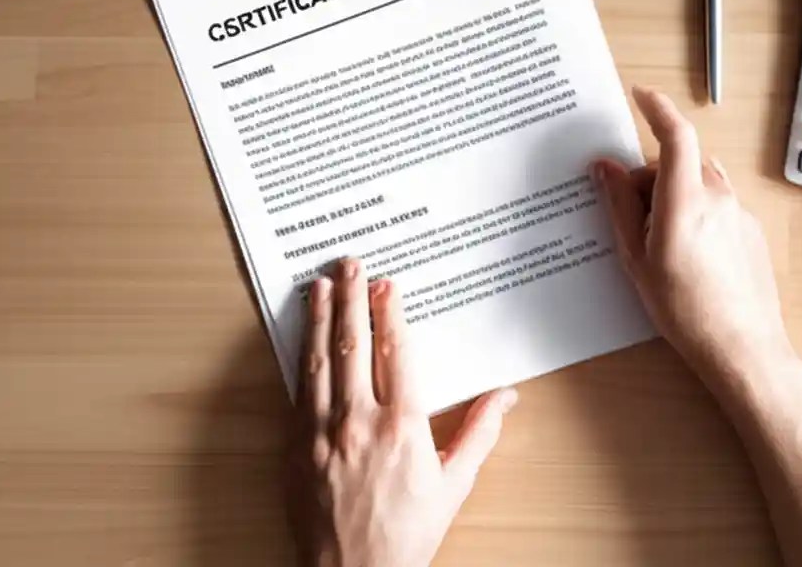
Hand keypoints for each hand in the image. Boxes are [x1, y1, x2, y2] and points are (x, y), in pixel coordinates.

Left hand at [288, 257, 517, 566]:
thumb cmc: (405, 535)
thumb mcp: (454, 484)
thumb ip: (478, 433)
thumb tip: (505, 396)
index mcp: (402, 426)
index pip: (396, 352)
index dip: (390, 312)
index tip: (388, 285)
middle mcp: (359, 421)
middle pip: (354, 344)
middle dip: (353, 299)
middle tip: (351, 265)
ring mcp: (322, 432)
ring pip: (319, 360)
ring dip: (321, 318)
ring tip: (321, 286)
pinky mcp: (296, 447)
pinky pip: (298, 390)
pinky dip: (301, 357)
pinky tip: (304, 338)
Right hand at [592, 87, 792, 383]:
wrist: (742, 346)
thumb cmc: (685, 311)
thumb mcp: (636, 259)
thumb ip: (620, 207)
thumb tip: (605, 168)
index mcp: (684, 201)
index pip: (674, 135)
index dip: (657, 108)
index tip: (640, 95)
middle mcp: (717, 197)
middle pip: (679, 164)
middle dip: (649, 178)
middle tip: (629, 218)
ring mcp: (738, 212)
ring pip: (699, 183)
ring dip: (674, 195)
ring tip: (658, 242)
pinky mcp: (750, 229)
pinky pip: (717, 205)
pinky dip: (696, 213)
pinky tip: (686, 257)